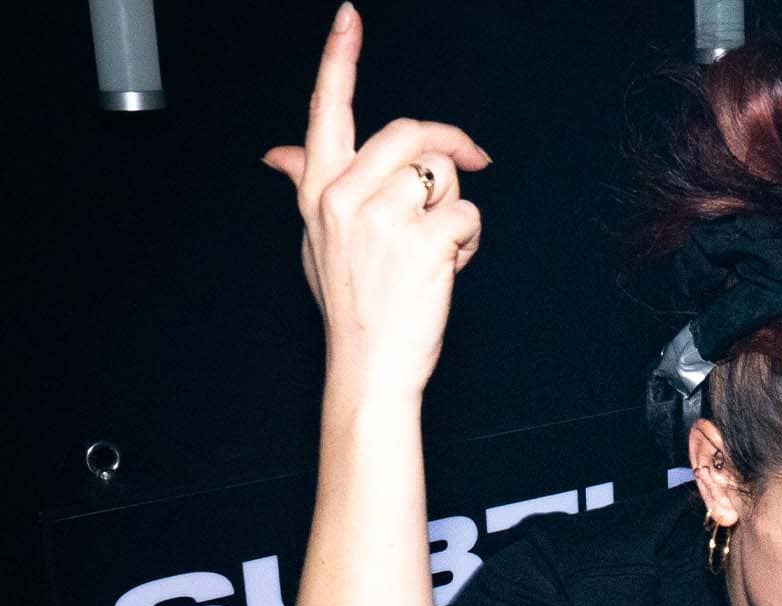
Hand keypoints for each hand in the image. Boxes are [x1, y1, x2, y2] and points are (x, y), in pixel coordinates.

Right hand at [262, 2, 490, 397]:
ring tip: (436, 246)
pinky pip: (468, 214)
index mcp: (319, 190)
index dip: (340, 58)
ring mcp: (383, 217)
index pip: (327, 109)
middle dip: (448, 144)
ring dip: (455, 207)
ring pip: (443, 175)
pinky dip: (470, 241)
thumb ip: (307, 186)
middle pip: (409, 132)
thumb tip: (280, 153)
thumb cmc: (351, 305)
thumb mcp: (315, 240)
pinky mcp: (423, 240)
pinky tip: (449, 266)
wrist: (369, 365)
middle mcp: (345, 196)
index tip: (349, 17)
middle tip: (472, 158)